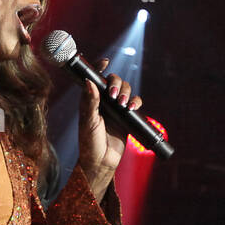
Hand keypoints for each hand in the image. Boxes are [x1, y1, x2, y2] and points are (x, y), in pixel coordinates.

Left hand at [77, 57, 142, 192]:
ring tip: (123, 105)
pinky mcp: (127, 117)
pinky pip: (135, 103)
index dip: (100, 68)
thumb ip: (90, 102)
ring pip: (127, 90)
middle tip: (115, 94)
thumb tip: (90, 81)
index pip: (95, 79)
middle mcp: (104, 102)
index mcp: (90, 100)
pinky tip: (132, 108)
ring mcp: (116, 109)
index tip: (105, 61)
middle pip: (114, 81)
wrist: (102, 163)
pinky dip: (136, 102)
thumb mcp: (88, 122)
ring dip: (128, 92)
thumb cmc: (89, 143)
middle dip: (117, 83)